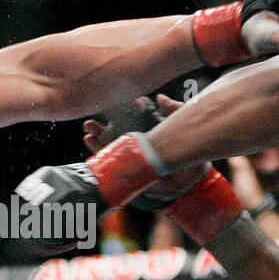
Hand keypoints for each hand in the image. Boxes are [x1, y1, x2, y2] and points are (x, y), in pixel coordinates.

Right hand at [82, 95, 207, 208]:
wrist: (190, 181)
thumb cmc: (190, 153)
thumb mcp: (184, 127)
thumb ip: (175, 110)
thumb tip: (160, 98)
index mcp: (149, 123)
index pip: (133, 110)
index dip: (127, 104)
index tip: (130, 102)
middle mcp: (136, 134)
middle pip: (115, 121)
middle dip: (103, 116)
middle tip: (96, 111)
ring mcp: (129, 149)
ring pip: (107, 137)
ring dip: (95, 131)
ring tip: (88, 127)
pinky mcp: (125, 164)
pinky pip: (107, 157)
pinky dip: (96, 148)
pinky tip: (89, 140)